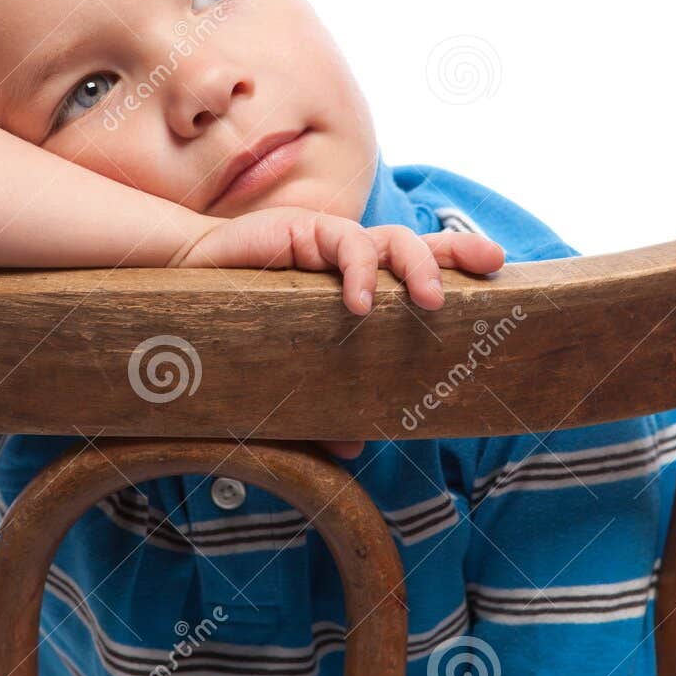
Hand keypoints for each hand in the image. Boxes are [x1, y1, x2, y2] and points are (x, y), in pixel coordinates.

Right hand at [170, 207, 504, 461]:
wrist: (177, 290)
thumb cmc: (236, 329)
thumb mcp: (285, 375)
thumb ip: (318, 410)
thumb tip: (355, 446)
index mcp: (356, 280)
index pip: (417, 264)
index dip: (458, 261)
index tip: (498, 268)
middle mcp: (348, 255)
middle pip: (416, 245)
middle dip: (454, 257)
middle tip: (482, 281)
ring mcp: (327, 240)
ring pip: (389, 239)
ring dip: (415, 267)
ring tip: (429, 304)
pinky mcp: (300, 229)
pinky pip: (343, 241)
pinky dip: (358, 270)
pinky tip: (360, 304)